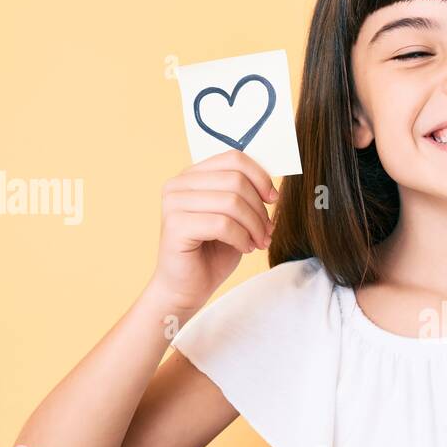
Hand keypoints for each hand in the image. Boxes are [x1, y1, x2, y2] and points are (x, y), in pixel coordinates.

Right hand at [146, 149, 277, 312]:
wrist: (187, 288)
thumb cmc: (211, 252)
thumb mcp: (235, 218)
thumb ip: (245, 196)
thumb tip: (273, 185)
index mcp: (192, 176)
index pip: (234, 158)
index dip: (260, 177)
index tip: (273, 199)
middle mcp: (179, 184)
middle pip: (236, 180)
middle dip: (259, 208)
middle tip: (266, 231)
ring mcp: (174, 203)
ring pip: (232, 202)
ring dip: (254, 225)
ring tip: (258, 242)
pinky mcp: (175, 225)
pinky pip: (222, 224)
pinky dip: (241, 238)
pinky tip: (244, 249)